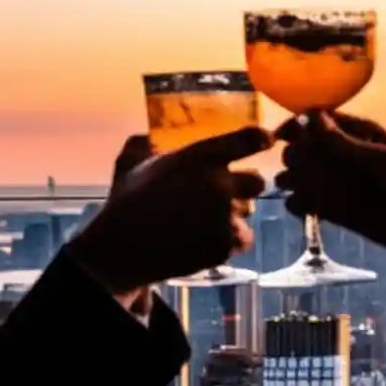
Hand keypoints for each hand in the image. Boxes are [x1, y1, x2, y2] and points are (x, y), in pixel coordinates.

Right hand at [69, 127, 270, 294]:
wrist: (121, 249)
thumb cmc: (125, 203)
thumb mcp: (130, 163)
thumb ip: (145, 144)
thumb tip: (147, 135)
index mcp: (201, 156)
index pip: (251, 138)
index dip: (261, 139)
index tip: (265, 141)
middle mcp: (218, 183)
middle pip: (258, 181)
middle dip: (245, 188)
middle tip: (225, 195)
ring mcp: (224, 215)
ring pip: (248, 211)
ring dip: (234, 215)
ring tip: (203, 221)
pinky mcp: (224, 244)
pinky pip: (242, 239)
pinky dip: (229, 241)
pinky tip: (205, 239)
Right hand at [275, 111, 385, 257]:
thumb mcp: (379, 159)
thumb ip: (344, 141)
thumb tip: (311, 116)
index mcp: (356, 132)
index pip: (316, 119)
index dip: (297, 124)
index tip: (282, 134)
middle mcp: (340, 154)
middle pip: (301, 146)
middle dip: (295, 153)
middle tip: (303, 166)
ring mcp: (334, 181)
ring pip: (296, 173)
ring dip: (291, 178)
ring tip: (303, 187)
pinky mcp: (329, 208)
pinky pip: (300, 202)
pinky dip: (297, 203)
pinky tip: (308, 206)